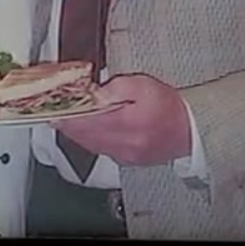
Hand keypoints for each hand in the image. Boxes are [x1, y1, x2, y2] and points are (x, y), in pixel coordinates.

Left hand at [50, 74, 190, 165]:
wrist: (190, 130)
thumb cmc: (169, 107)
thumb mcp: (144, 85)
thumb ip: (117, 87)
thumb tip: (94, 93)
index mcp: (126, 123)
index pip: (87, 121)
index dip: (67, 115)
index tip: (54, 108)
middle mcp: (123, 144)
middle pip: (84, 136)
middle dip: (67, 124)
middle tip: (54, 113)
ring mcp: (123, 155)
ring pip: (89, 145)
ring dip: (75, 133)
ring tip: (64, 120)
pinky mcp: (126, 161)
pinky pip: (100, 150)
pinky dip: (88, 140)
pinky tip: (84, 130)